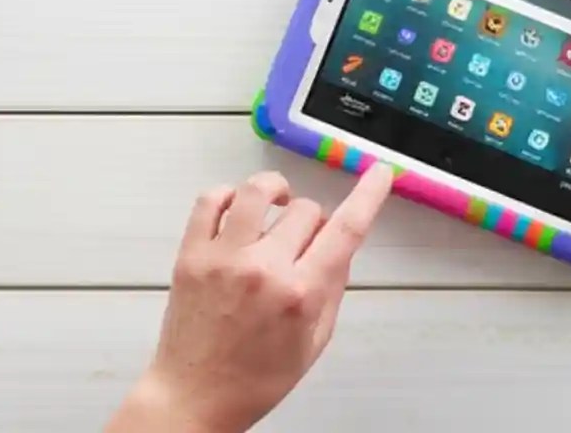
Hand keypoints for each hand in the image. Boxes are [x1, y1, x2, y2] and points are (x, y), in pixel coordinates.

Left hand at [106, 163, 395, 432]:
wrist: (194, 396)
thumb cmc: (255, 379)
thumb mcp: (314, 342)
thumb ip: (332, 288)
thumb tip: (342, 245)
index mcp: (300, 295)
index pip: (346, 230)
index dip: (368, 195)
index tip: (380, 174)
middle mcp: (263, 269)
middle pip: (306, 210)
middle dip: (313, 221)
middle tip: (303, 242)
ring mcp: (223, 258)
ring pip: (258, 191)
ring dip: (276, 191)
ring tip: (277, 203)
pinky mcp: (191, 254)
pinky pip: (210, 200)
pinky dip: (229, 195)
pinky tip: (239, 211)